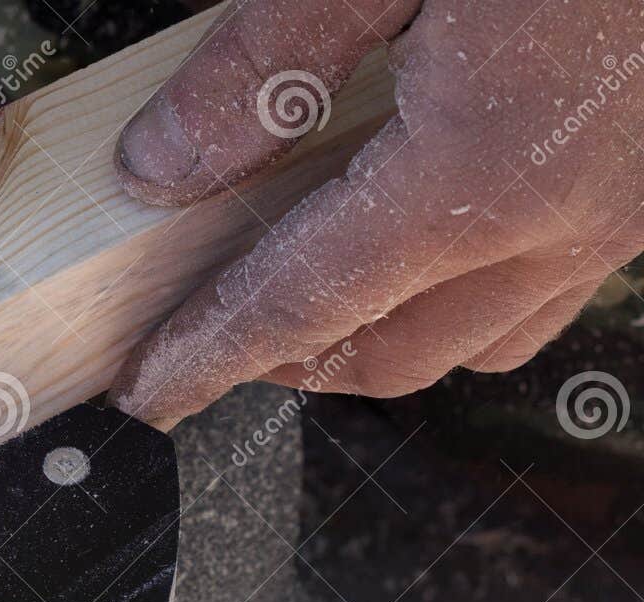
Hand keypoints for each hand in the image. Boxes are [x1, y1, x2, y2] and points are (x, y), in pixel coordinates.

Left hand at [108, 0, 643, 423]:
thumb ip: (262, 65)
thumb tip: (161, 165)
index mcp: (483, 171)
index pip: (305, 304)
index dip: (213, 354)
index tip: (151, 390)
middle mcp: (567, 219)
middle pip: (394, 354)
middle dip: (288, 362)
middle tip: (209, 336)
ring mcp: (629, 209)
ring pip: (480, 337)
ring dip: (380, 336)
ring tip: (306, 294)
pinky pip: (544, 285)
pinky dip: (460, 293)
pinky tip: (422, 233)